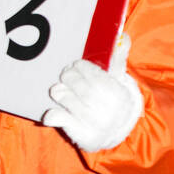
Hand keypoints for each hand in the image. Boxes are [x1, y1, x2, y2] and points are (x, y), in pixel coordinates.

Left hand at [42, 33, 142, 151]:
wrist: (115, 132)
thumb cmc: (112, 100)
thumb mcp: (118, 81)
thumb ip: (117, 59)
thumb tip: (124, 37)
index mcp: (120, 96)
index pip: (97, 77)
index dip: (83, 69)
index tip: (75, 64)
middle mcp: (110, 112)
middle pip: (82, 90)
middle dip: (70, 78)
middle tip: (64, 74)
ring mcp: (97, 125)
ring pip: (71, 103)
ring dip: (60, 93)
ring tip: (58, 89)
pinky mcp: (84, 136)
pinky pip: (65, 123)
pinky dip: (55, 117)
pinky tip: (49, 113)